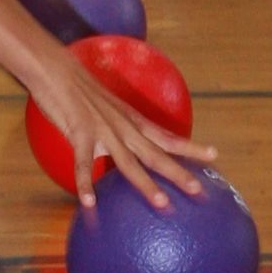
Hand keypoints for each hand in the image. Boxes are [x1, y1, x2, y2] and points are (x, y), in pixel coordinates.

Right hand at [38, 62, 215, 211]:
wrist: (57, 69)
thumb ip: (120, 129)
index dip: (191, 146)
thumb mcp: (108, 109)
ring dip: (146, 184)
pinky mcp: (80, 133)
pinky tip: (88, 202)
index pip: (168, 136)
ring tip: (162, 203)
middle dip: (179, 172)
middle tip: (199, 190)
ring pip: (129, 163)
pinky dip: (85, 183)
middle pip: (156, 154)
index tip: (214, 156)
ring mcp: (104, 131)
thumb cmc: (80, 90)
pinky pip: (83, 163)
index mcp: (132, 121)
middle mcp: (124, 127)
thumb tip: (126, 148)